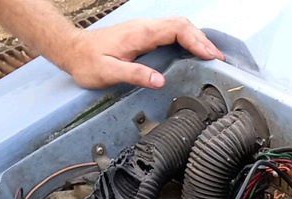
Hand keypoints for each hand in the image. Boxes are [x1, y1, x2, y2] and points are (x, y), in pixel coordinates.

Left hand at [55, 16, 224, 88]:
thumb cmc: (88, 62)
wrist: (72, 50)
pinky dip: (187, 39)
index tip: (211, 56)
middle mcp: (145, 27)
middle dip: (203, 40)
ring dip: (197, 39)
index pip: (177, 29)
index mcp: (141, 34)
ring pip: (178, 26)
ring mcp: (145, 29)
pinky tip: (193, 51)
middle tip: (219, 59)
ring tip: (212, 56)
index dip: (197, 41)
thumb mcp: (108, 72)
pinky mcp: (144, 34)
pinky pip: (171, 32)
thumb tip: (160, 80)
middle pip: (183, 25)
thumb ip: (135, 74)